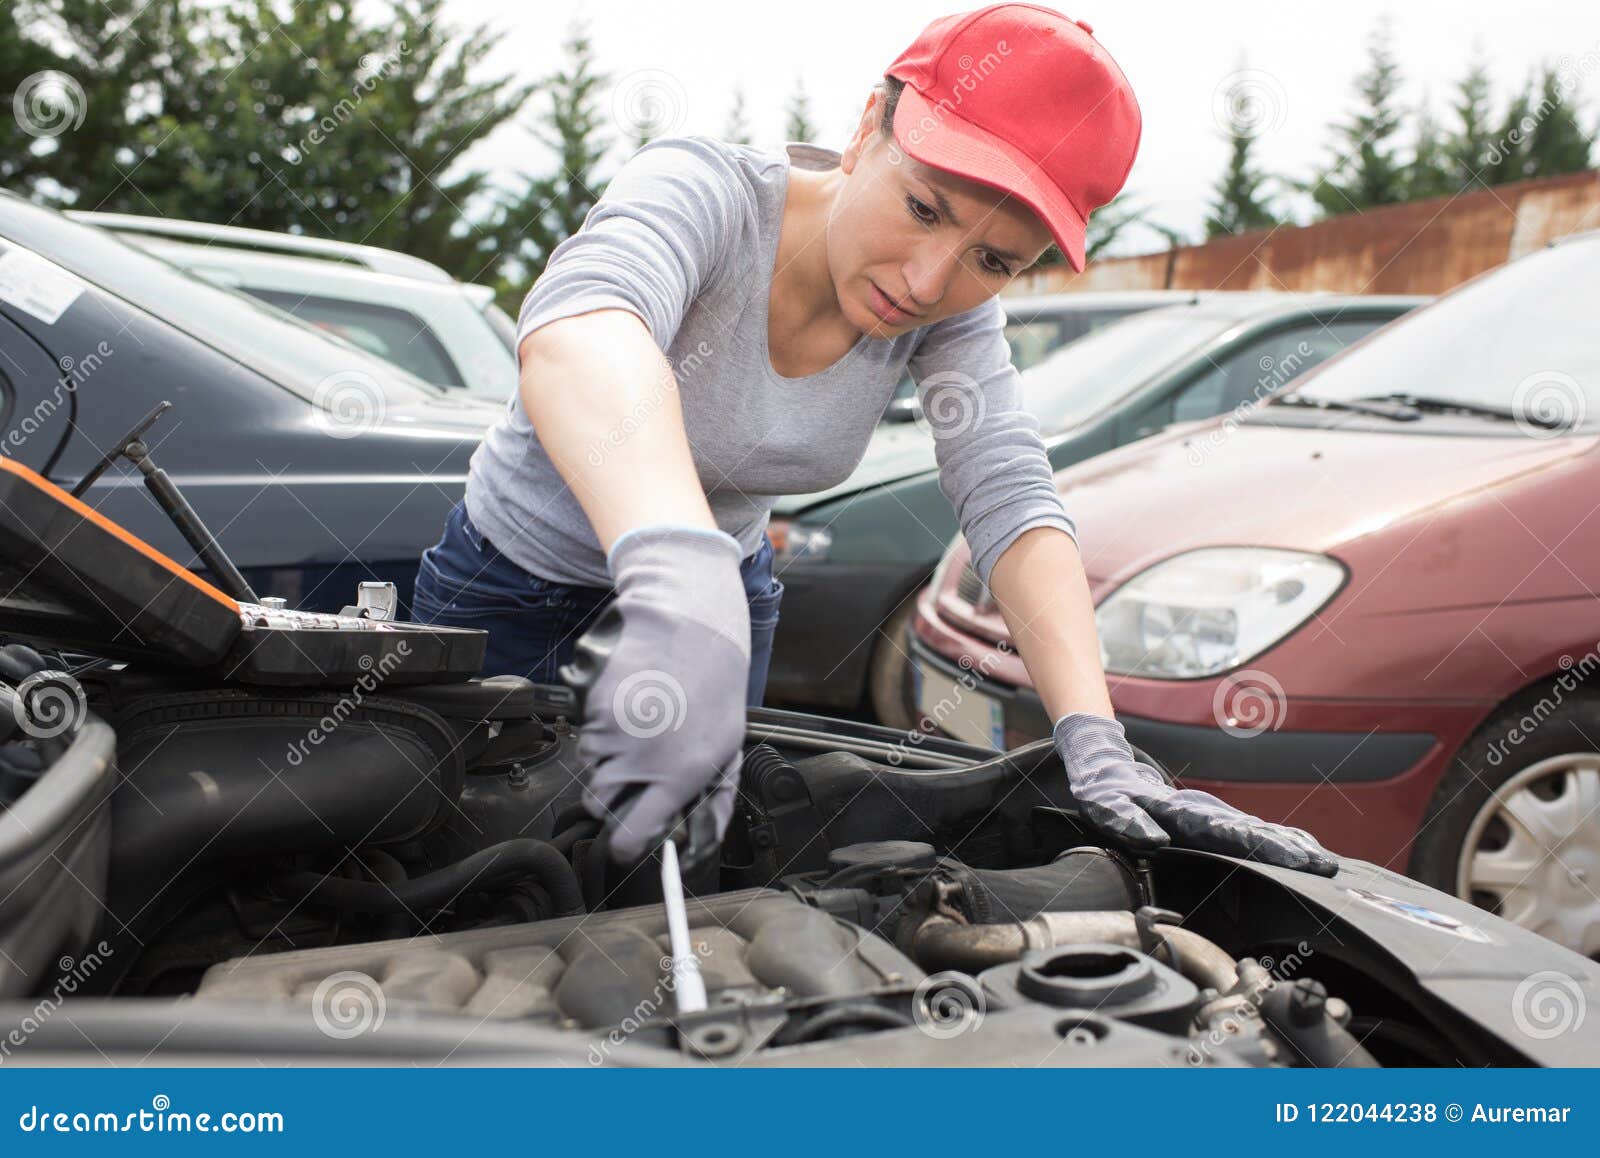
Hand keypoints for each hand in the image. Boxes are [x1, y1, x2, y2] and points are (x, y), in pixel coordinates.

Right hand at [574, 526, 749, 864]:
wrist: (692, 628)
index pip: (629, 837)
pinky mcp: (591, 703)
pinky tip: (631, 703)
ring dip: (609, 755)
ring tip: (642, 725)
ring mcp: (610, 729)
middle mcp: (639, 759)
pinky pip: (586, 730)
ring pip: (590, 765)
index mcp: (678, 777)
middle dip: (611, 797)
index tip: (625, 842)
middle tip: (635, 773)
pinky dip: (602, 724)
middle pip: (597, 805)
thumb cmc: (715, 691)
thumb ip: (711, 801)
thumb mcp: (728, 751)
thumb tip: (692, 841)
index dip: (624, 844)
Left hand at [1053, 712, 1337, 875]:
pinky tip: (1310, 854)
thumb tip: (1152, 838)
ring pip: (1259, 832)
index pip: (1226, 831)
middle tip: (1324, 867)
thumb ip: (1125, 820)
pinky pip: (1255, 832)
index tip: (1292, 857)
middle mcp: (1203, 813)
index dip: (1258, 845)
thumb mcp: (1104, 805)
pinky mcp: (1214, 823)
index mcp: (1180, 813)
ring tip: (1326, 864)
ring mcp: (1212, 817)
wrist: (1108, 769)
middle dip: (1288, 851)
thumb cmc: (1106, 792)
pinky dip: (1284, 843)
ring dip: (1292, 848)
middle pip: (1252, 833)